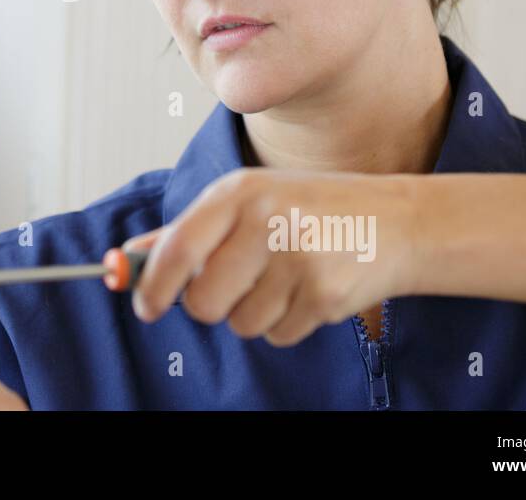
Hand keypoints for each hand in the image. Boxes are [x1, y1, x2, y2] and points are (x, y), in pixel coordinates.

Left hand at [123, 167, 420, 345]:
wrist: (397, 221)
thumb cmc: (310, 210)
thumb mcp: (249, 200)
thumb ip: (190, 230)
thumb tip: (128, 258)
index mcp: (239, 191)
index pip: (178, 247)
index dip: (153, 285)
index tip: (145, 306)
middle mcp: (266, 220)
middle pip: (203, 302)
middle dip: (211, 307)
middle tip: (233, 287)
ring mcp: (298, 259)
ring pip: (240, 324)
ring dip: (253, 313)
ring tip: (282, 279)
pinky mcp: (324, 295)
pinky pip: (277, 335)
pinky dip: (286, 322)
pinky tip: (308, 289)